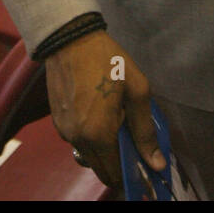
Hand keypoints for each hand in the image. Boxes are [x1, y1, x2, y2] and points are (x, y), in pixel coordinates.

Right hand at [45, 30, 165, 189]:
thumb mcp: (136, 89)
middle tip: (131, 141)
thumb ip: (145, 130)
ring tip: (114, 120)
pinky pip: (76, 140)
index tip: (142, 163)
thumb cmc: (108, 60)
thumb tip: (157, 164)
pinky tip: (97, 112)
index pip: (114, 174)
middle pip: (100, 169)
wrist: (70, 38)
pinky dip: (89, 137)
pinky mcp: (56, 121)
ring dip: (102, 149)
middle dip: (117, 163)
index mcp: (98, 134)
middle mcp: (77, 138)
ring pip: (87, 155)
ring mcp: (64, 131)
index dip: (130, 173)